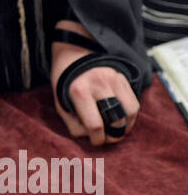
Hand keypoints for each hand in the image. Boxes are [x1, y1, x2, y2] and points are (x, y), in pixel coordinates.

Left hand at [50, 24, 138, 146]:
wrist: (73, 54)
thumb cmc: (65, 83)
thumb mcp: (61, 103)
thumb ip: (74, 124)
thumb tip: (93, 138)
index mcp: (79, 91)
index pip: (95, 125)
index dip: (97, 139)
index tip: (96, 141)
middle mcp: (98, 83)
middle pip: (117, 120)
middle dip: (114, 136)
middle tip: (109, 138)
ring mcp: (113, 78)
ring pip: (131, 112)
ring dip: (127, 126)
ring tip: (118, 130)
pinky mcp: (123, 77)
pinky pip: (134, 102)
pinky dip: (130, 114)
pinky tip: (122, 117)